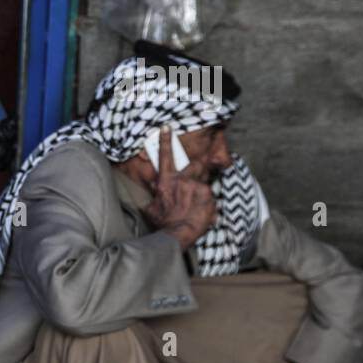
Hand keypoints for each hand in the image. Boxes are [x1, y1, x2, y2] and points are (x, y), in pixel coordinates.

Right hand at [141, 128, 217, 250]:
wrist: (177, 234)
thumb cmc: (163, 222)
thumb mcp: (152, 208)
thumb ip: (155, 196)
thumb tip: (155, 190)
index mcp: (166, 182)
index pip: (166, 157)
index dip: (166, 141)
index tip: (167, 128)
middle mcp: (182, 180)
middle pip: (195, 166)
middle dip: (198, 170)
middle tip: (195, 184)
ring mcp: (197, 186)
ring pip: (203, 184)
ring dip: (201, 194)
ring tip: (195, 209)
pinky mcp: (209, 195)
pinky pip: (210, 197)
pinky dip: (208, 205)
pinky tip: (201, 215)